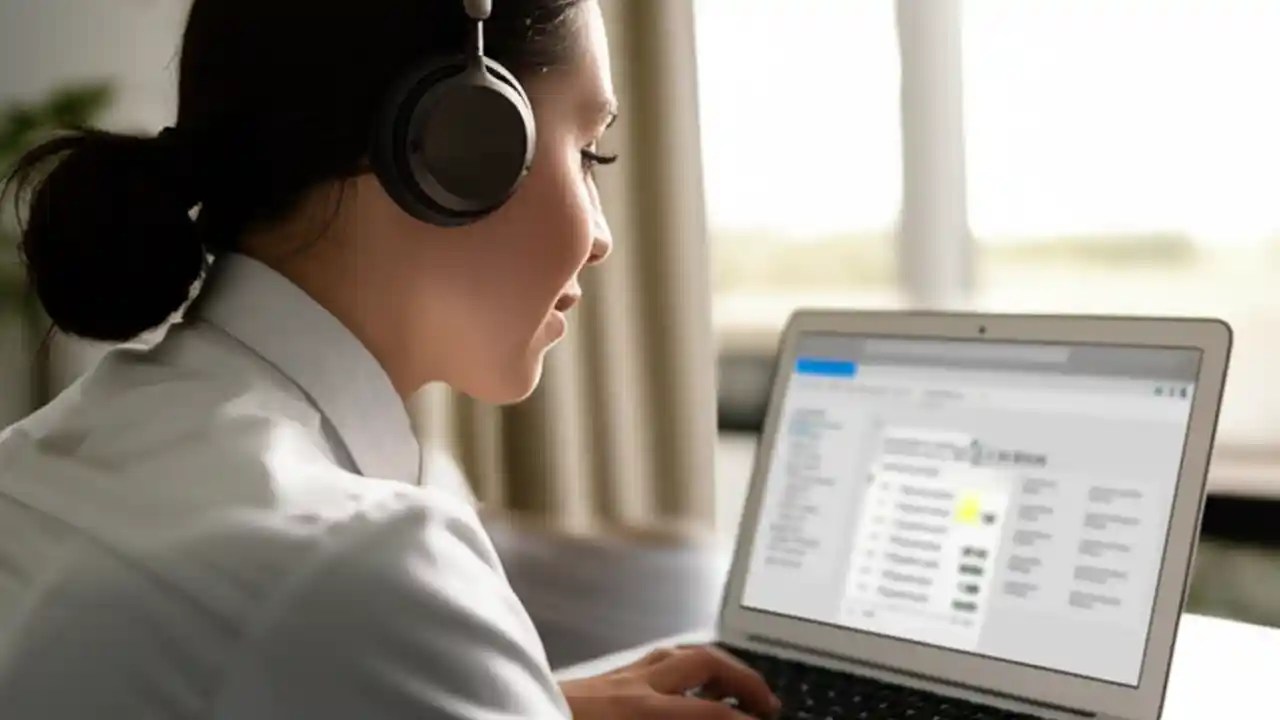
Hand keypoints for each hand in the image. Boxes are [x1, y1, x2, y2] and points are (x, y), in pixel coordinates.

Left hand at [560, 644, 781, 718]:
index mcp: (638, 712)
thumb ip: (676, 719)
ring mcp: (615, 677)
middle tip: (766, 704)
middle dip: (744, 680)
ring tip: (735, 686)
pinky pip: (653, 660)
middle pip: (705, 663)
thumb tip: (714, 717)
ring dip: (716, 665)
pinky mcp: (601, 679)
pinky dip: (681, 665)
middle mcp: (631, 686)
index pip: (713, 714)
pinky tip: (685, 681)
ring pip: (678, 653)